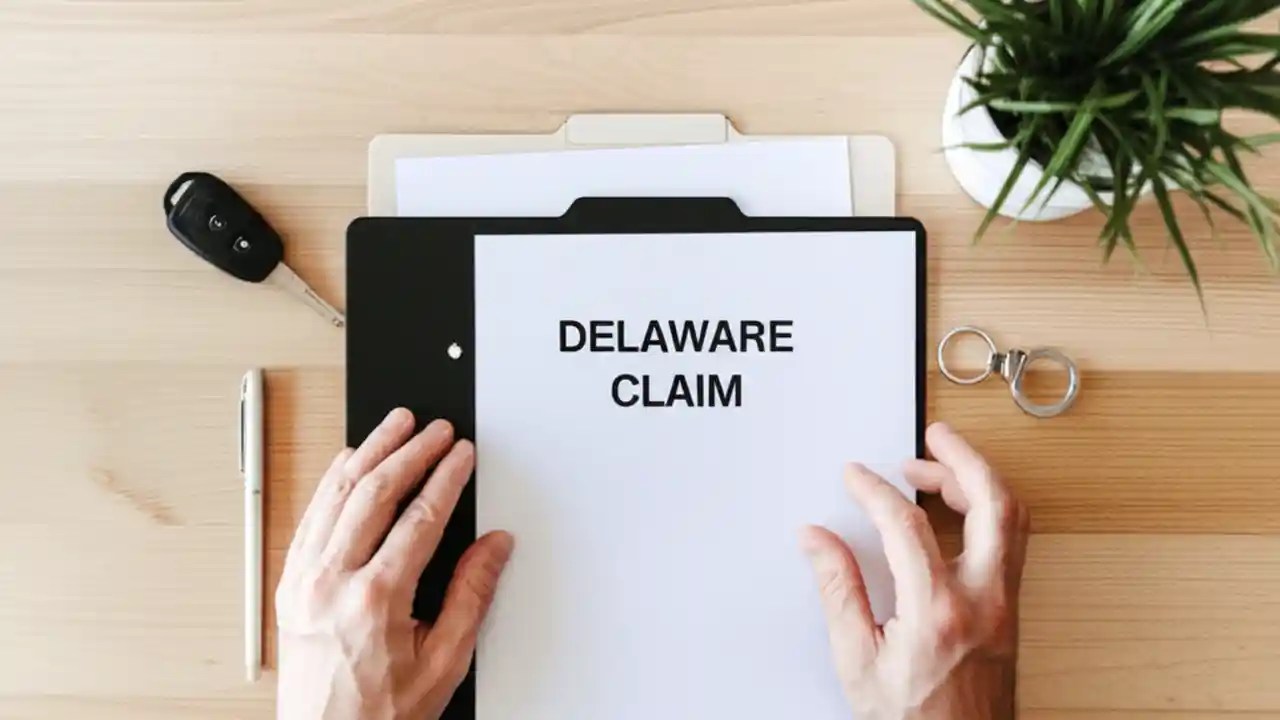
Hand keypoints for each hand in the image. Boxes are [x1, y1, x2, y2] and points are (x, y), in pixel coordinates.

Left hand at [276, 408, 513, 719]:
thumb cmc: (378, 715)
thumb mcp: (443, 663)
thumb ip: (471, 597)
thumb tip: (494, 547)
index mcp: (375, 600)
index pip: (418, 518)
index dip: (446, 478)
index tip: (461, 455)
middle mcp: (331, 583)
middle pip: (373, 493)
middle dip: (410, 452)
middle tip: (435, 430)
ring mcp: (304, 581)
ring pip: (336, 495)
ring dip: (369, 452)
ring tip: (394, 426)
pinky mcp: (290, 586)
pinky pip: (310, 517)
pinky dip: (331, 482)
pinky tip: (347, 463)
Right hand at [802, 423, 1028, 719]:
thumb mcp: (857, 661)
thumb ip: (839, 591)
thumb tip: (816, 539)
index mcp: (937, 612)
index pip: (907, 525)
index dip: (875, 490)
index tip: (855, 476)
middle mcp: (983, 601)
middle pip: (992, 504)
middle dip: (962, 458)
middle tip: (933, 435)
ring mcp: (1005, 606)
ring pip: (1012, 520)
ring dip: (979, 481)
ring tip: (938, 467)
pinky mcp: (1012, 613)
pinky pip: (1011, 543)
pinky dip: (988, 512)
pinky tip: (958, 512)